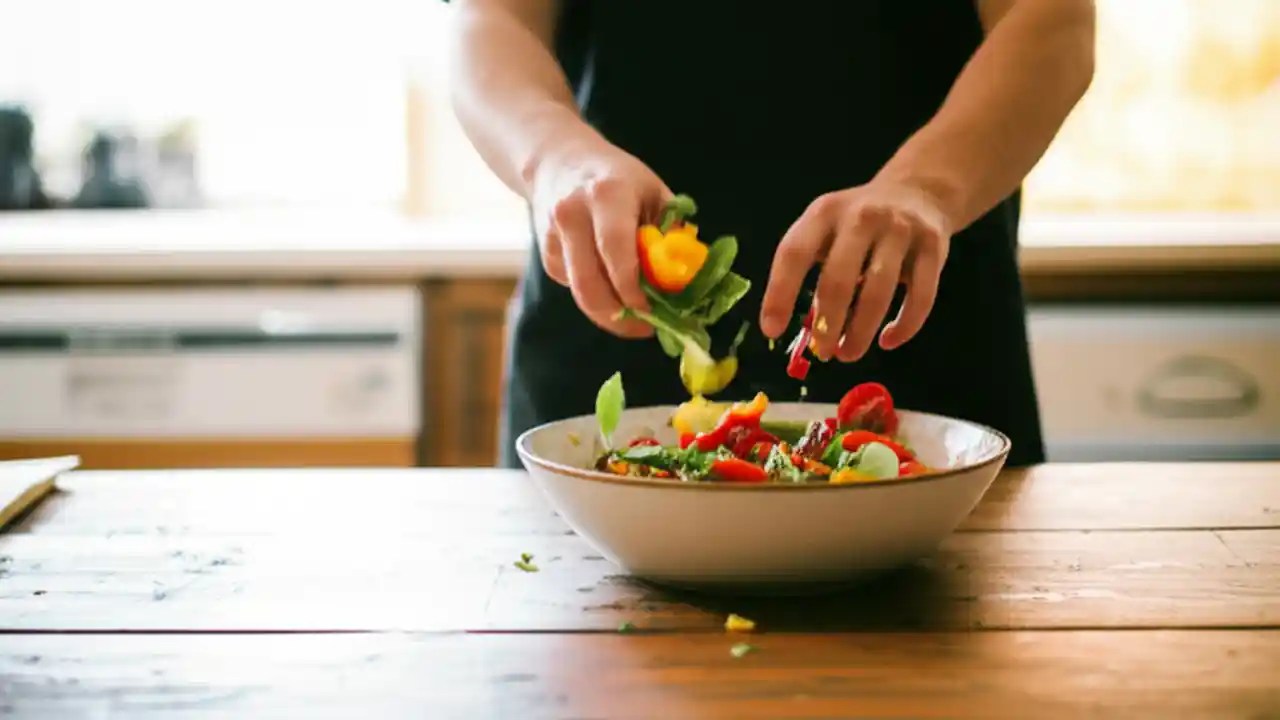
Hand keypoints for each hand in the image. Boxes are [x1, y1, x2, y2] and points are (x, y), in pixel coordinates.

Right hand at [529, 135, 671, 336]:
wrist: (559, 160)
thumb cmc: (618, 177)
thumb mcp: (653, 191)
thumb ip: (669, 232)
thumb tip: (685, 280)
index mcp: (606, 195)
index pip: (616, 251)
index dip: (633, 290)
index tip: (653, 313)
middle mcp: (572, 214)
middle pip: (589, 283)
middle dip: (618, 317)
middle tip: (645, 329)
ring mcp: (553, 236)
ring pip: (579, 292)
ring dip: (608, 313)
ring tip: (634, 318)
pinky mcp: (546, 253)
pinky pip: (573, 286)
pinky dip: (595, 294)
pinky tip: (610, 284)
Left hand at [760, 179, 952, 360]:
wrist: (918, 192)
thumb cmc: (859, 224)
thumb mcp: (828, 230)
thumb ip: (814, 269)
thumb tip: (809, 329)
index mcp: (824, 213)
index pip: (793, 254)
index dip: (779, 294)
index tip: (772, 330)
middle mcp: (861, 217)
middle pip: (838, 278)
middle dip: (827, 323)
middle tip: (822, 353)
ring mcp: (900, 229)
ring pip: (878, 291)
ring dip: (861, 331)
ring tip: (848, 354)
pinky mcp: (933, 246)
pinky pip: (920, 296)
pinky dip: (905, 326)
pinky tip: (888, 341)